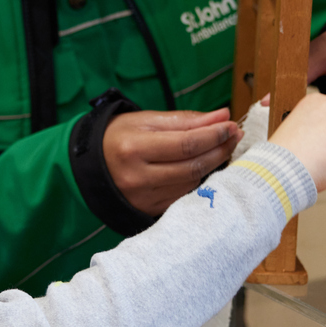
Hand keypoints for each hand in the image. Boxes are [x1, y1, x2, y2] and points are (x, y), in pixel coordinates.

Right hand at [105, 108, 240, 215]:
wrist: (90, 166)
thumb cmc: (118, 136)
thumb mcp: (146, 120)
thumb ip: (185, 120)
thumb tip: (221, 116)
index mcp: (133, 149)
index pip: (185, 144)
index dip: (213, 135)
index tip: (231, 125)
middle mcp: (138, 177)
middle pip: (192, 166)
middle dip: (219, 149)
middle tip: (234, 135)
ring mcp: (144, 198)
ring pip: (191, 182)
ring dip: (213, 165)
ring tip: (223, 147)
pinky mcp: (149, 210)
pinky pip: (184, 195)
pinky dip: (199, 179)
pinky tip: (205, 166)